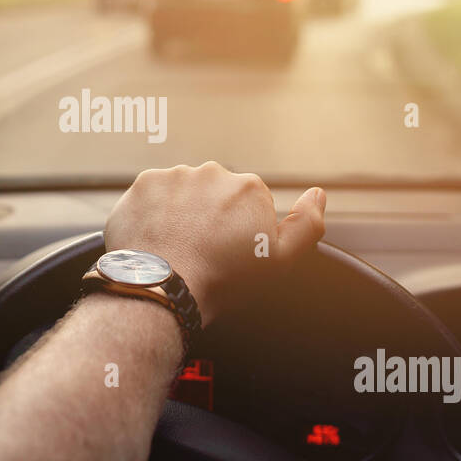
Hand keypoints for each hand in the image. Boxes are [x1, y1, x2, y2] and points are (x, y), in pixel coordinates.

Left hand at [103, 162, 325, 327]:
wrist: (165, 288)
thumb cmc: (224, 279)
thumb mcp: (280, 260)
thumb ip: (307, 224)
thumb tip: (318, 194)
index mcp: (248, 187)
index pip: (247, 204)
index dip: (240, 231)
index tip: (229, 254)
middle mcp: (212, 172)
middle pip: (214, 195)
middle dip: (210, 217)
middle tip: (202, 252)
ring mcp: (174, 176)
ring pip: (182, 194)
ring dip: (181, 214)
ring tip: (177, 248)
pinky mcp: (142, 186)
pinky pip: (152, 197)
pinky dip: (154, 214)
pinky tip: (156, 240)